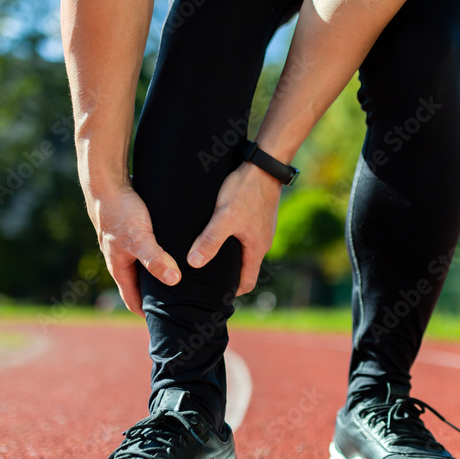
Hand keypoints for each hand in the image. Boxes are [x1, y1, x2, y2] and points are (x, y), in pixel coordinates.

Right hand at [85, 182, 181, 316]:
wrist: (106, 183)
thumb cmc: (120, 211)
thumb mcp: (139, 237)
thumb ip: (155, 259)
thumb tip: (173, 280)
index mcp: (119, 268)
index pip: (133, 301)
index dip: (148, 314)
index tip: (167, 323)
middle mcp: (121, 260)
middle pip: (140, 286)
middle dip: (157, 298)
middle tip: (180, 306)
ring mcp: (125, 245)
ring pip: (144, 268)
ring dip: (159, 276)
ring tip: (183, 282)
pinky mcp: (133, 231)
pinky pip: (148, 250)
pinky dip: (160, 257)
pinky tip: (176, 254)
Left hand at [187, 162, 281, 295]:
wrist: (265, 164)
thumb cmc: (245, 191)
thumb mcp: (224, 217)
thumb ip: (209, 240)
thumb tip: (194, 263)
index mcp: (256, 249)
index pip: (247, 283)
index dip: (232, 292)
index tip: (214, 294)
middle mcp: (262, 242)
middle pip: (246, 268)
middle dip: (228, 275)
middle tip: (206, 277)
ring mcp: (262, 228)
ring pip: (245, 250)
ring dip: (230, 256)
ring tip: (209, 255)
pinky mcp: (258, 215)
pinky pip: (246, 234)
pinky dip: (234, 239)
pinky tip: (218, 231)